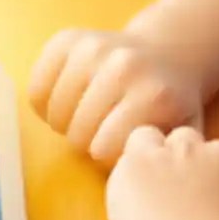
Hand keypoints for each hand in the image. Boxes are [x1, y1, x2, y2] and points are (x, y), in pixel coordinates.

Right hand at [27, 29, 205, 165]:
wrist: (168, 53)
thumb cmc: (171, 105)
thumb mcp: (182, 133)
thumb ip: (166, 158)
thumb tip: (145, 180)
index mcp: (155, 95)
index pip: (102, 150)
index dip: (107, 158)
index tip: (120, 150)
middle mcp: (124, 66)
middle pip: (76, 133)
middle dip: (86, 143)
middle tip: (101, 134)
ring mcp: (93, 48)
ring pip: (54, 112)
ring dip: (65, 124)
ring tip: (86, 119)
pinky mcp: (67, 39)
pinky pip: (36, 88)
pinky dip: (45, 103)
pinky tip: (68, 102)